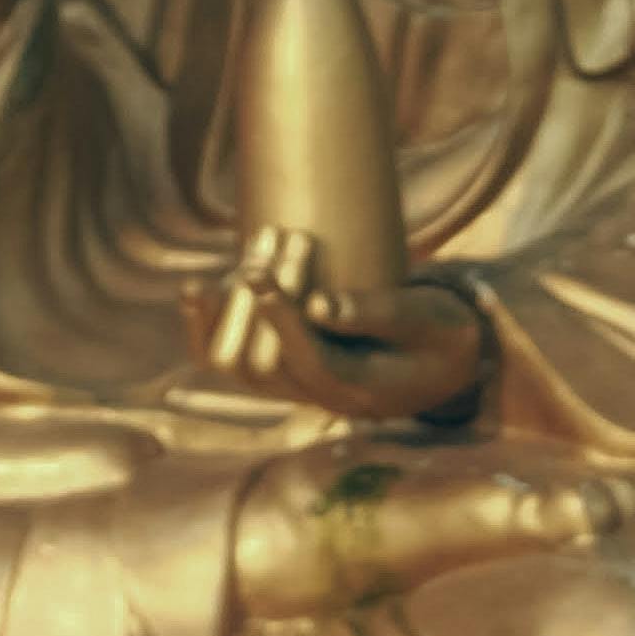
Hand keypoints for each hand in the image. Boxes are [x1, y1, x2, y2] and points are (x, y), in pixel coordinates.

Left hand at [200, 237, 487, 424]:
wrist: (440, 359)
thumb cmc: (440, 332)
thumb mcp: (426, 318)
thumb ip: (378, 313)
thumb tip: (319, 303)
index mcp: (360, 391)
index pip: (310, 362)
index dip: (281, 317)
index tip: (261, 271)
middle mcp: (319, 400)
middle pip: (263, 366)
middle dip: (263, 296)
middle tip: (279, 235)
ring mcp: (295, 389)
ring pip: (237, 366)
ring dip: (233, 306)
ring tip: (260, 245)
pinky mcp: (281, 370)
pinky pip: (227, 362)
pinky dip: (205, 328)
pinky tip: (194, 288)